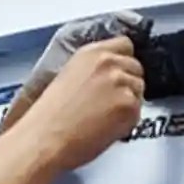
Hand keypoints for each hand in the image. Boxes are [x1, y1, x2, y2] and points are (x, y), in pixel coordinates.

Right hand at [24, 35, 144, 171]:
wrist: (44, 138)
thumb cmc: (48, 116)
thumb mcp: (68, 76)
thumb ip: (93, 69)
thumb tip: (111, 75)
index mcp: (91, 53)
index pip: (125, 45)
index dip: (123, 61)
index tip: (119, 73)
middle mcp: (109, 63)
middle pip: (136, 68)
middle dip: (127, 84)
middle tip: (109, 103)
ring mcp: (122, 83)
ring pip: (139, 90)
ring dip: (128, 103)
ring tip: (104, 117)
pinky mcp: (130, 105)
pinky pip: (138, 112)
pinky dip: (127, 122)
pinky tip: (106, 128)